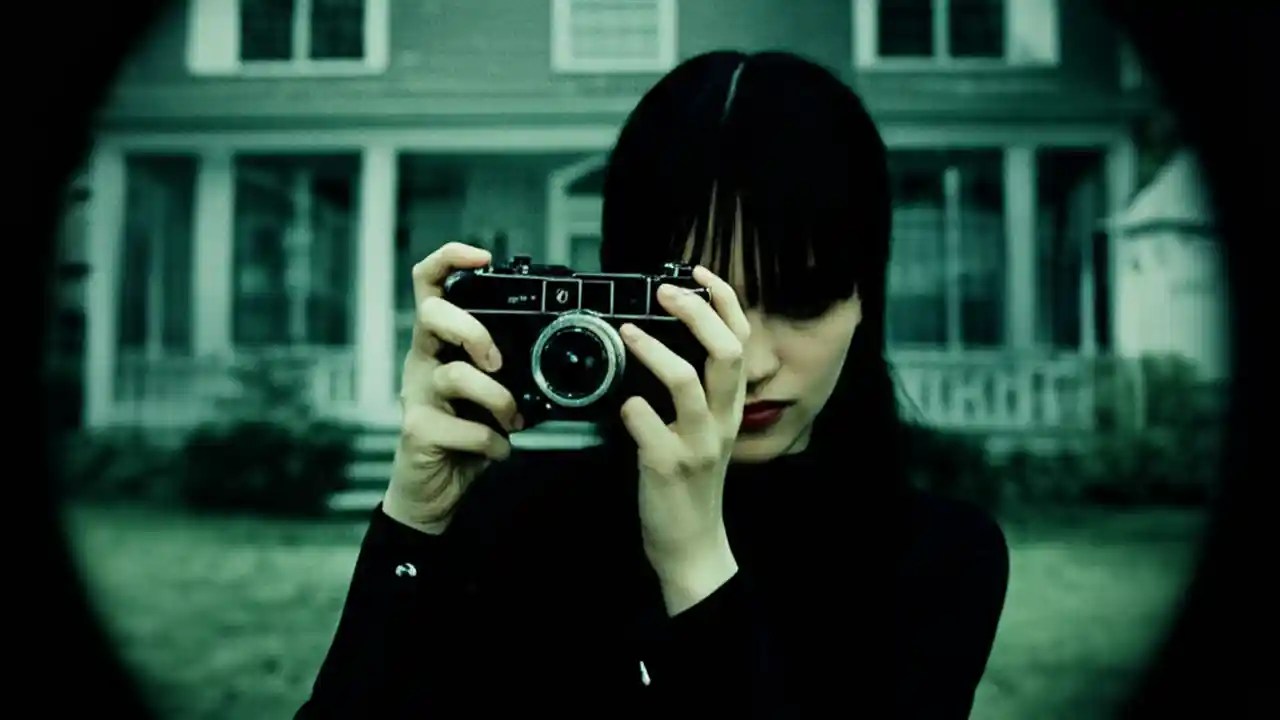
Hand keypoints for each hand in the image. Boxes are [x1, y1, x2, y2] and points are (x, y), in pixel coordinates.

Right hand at [383, 242, 523, 534]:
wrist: (433, 491)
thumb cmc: (464, 434)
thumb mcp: (491, 393)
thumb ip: (509, 370)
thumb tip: (553, 356)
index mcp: (440, 343)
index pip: (428, 284)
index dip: (449, 259)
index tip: (482, 257)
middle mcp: (422, 360)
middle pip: (431, 315)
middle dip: (472, 331)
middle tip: (498, 361)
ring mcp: (416, 395)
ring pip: (455, 375)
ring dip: (498, 399)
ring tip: (512, 420)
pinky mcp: (418, 430)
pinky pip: (465, 428)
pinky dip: (494, 442)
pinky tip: (499, 449)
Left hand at [618, 266, 751, 612]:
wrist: (691, 543)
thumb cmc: (690, 482)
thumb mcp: (704, 430)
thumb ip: (695, 392)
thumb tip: (664, 344)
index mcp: (731, 406)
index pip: (741, 340)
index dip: (723, 301)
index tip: (698, 274)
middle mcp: (723, 421)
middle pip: (726, 352)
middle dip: (697, 313)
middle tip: (665, 292)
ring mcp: (698, 443)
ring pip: (687, 383)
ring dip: (656, 350)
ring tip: (629, 331)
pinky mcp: (669, 465)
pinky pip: (647, 424)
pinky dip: (630, 409)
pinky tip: (621, 405)